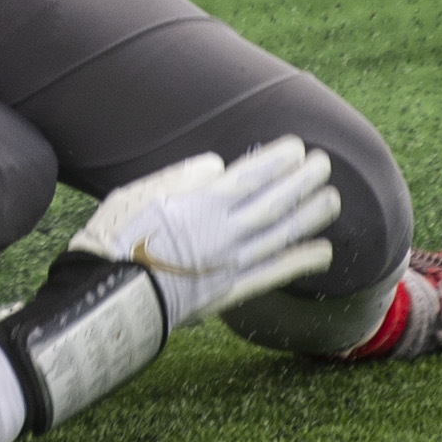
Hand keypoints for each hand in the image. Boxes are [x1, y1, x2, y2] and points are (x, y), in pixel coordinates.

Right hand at [69, 137, 339, 330]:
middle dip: (302, 182)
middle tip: (325, 165)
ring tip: (332, 201)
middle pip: (274, 203)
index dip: (278, 162)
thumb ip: (182, 176)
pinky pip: (273, 275)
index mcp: (201, 203)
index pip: (251, 176)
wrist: (109, 293)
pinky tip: (322, 253)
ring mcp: (230, 264)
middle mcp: (223, 232)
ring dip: (310, 217)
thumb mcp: (141, 192)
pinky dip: (300, 262)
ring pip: (281, 236)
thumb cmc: (117, 237)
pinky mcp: (229, 292)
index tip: (298, 148)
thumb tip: (219, 166)